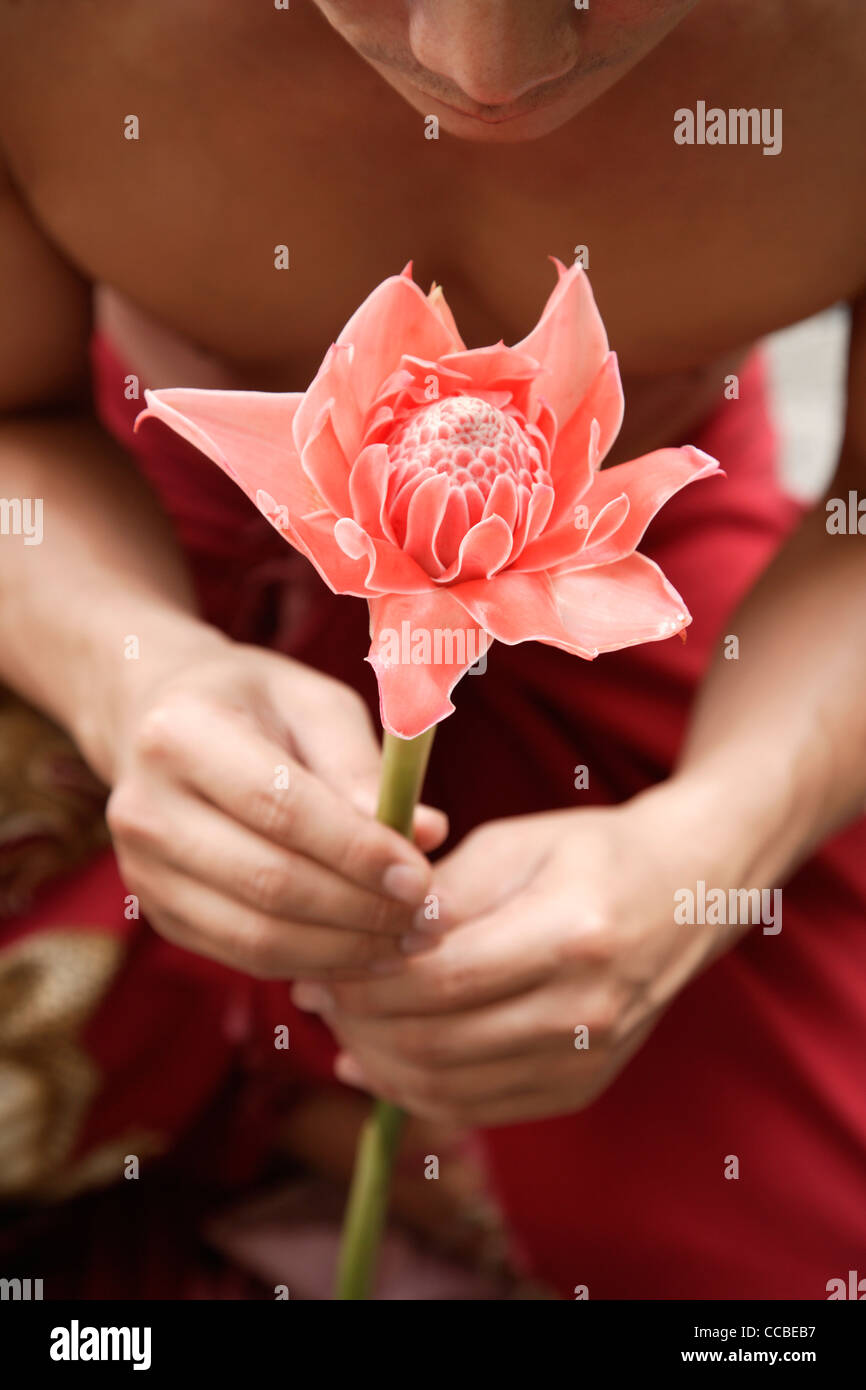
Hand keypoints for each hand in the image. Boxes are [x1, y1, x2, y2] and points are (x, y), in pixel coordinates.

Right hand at [106, 626, 446, 979]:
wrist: (160, 722)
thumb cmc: (256, 706)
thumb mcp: (314, 705)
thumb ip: (364, 767)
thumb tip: (426, 834)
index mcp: (179, 734)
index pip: (280, 807)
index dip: (357, 851)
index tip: (421, 877)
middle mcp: (145, 808)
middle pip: (269, 882)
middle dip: (362, 911)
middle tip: (429, 920)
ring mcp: (142, 870)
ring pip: (257, 936)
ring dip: (346, 950)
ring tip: (410, 942)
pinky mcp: (159, 913)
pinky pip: (244, 956)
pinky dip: (314, 963)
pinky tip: (368, 953)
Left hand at [293, 787, 743, 1125]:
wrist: (686, 892)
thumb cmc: (589, 853)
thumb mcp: (511, 845)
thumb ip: (438, 896)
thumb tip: (358, 942)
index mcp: (573, 934)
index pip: (441, 980)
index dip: (366, 980)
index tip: (321, 960)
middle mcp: (589, 1009)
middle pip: (437, 1042)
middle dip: (359, 1023)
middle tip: (317, 993)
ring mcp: (590, 1058)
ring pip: (448, 1088)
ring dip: (377, 1062)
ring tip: (340, 1023)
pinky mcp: (581, 1087)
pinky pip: (476, 1108)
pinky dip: (415, 1092)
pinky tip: (376, 1062)